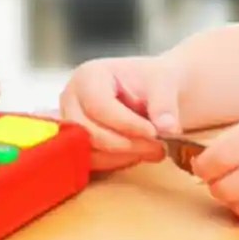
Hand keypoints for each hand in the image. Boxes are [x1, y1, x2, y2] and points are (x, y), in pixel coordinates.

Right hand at [59, 56, 183, 171]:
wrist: (151, 92)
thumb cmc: (152, 83)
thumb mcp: (165, 83)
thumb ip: (164, 104)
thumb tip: (167, 128)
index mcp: (88, 76)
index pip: (98, 105)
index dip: (126, 123)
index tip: (154, 133)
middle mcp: (71, 99)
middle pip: (89, 131)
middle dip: (125, 144)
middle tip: (159, 147)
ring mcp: (71, 124)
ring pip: (89, 151)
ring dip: (124, 156)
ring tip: (155, 150)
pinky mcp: (77, 144)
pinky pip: (91, 162)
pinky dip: (118, 163)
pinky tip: (140, 154)